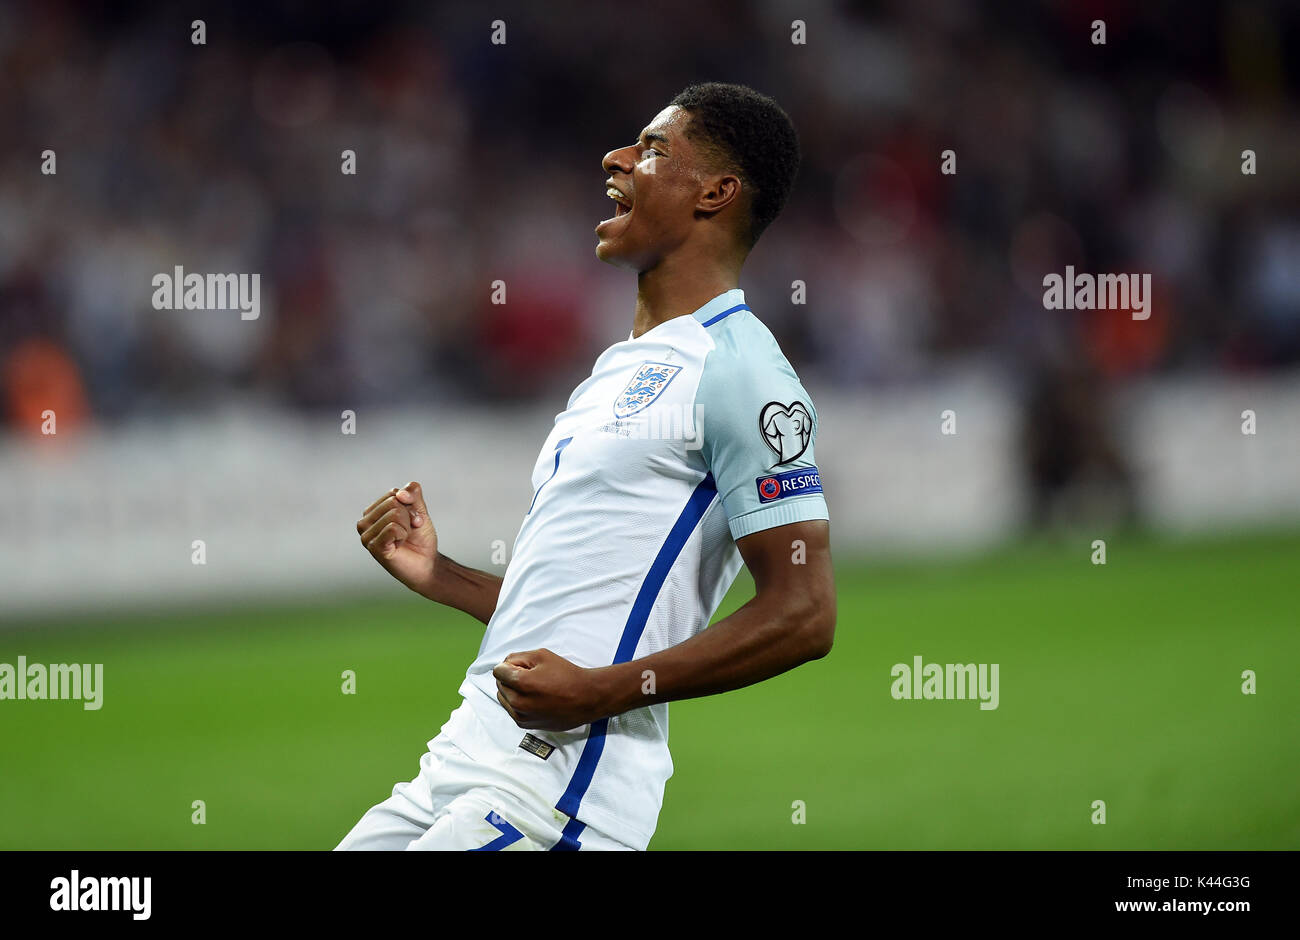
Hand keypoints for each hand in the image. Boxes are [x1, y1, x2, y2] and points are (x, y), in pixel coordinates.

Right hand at [356, 481, 437, 595]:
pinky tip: (399, 546)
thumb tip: (400, 494)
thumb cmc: (420, 538)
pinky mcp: (374, 547)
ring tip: (403, 539)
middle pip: (394, 502)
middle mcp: (364, 522)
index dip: (411, 505)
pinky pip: (393, 528)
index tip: (413, 520)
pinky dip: (403, 535)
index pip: (394, 493)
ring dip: (408, 527)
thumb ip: (412, 495)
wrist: (427, 564)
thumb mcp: (419, 510)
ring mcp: (366, 536)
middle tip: (410, 531)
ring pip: (395, 514)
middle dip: (410, 516)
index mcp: (373, 511)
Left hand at [493, 649, 608, 731]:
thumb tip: (504, 665)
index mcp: (521, 683)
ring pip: (503, 697)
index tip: (524, 667)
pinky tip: (535, 698)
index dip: (511, 665)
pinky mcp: (525, 724)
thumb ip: (518, 657)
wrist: (586, 699)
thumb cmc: (568, 677)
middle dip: (511, 678)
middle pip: (500, 684)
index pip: (498, 670)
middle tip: (533, 676)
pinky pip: (511, 709)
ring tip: (534, 688)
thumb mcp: (542, 656)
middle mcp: (518, 702)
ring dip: (513, 690)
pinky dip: (518, 702)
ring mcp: (521, 716)